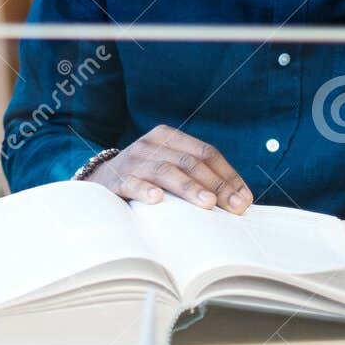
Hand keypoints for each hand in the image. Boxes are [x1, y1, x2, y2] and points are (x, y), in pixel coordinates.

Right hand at [85, 126, 251, 212]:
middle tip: (235, 207)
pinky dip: (144, 190)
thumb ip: (196, 175)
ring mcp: (133, 160)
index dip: (228, 175)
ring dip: (190, 188)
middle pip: (191, 162)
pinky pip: (132, 184)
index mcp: (169, 137)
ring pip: (166, 171)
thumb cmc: (145, 177)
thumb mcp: (169, 166)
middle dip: (217, 186)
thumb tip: (237, 200)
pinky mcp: (115, 179)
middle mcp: (152, 144)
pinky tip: (157, 200)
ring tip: (208, 204)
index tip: (245, 199)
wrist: (99, 180)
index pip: (207, 153)